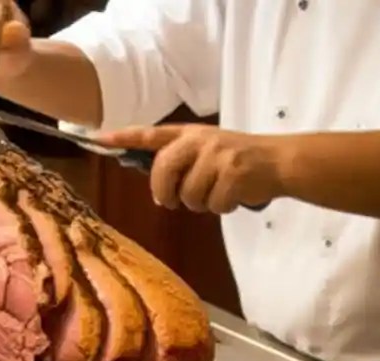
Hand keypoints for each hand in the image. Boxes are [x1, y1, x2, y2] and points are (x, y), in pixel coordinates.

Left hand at [98, 125, 288, 213]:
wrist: (280, 160)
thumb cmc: (239, 159)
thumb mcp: (208, 150)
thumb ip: (182, 161)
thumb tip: (156, 189)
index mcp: (191, 134)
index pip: (151, 134)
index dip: (124, 137)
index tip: (99, 139)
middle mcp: (201, 141)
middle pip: (163, 172)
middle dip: (164, 193)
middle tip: (171, 201)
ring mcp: (218, 156)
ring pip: (188, 196)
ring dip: (201, 204)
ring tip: (219, 191)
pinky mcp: (233, 174)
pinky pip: (213, 205)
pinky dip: (222, 208)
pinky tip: (234, 196)